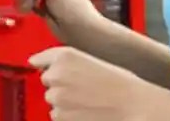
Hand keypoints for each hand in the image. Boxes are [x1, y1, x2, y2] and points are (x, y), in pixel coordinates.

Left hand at [30, 46, 151, 120]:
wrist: (133, 105)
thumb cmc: (120, 83)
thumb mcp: (90, 60)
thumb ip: (63, 60)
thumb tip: (36, 62)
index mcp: (65, 55)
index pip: (40, 59)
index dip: (48, 66)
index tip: (48, 69)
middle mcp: (56, 73)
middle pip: (47, 80)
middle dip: (59, 85)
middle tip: (83, 88)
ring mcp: (56, 96)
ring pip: (51, 99)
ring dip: (64, 101)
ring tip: (87, 100)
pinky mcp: (59, 115)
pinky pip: (56, 115)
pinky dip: (67, 115)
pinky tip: (85, 111)